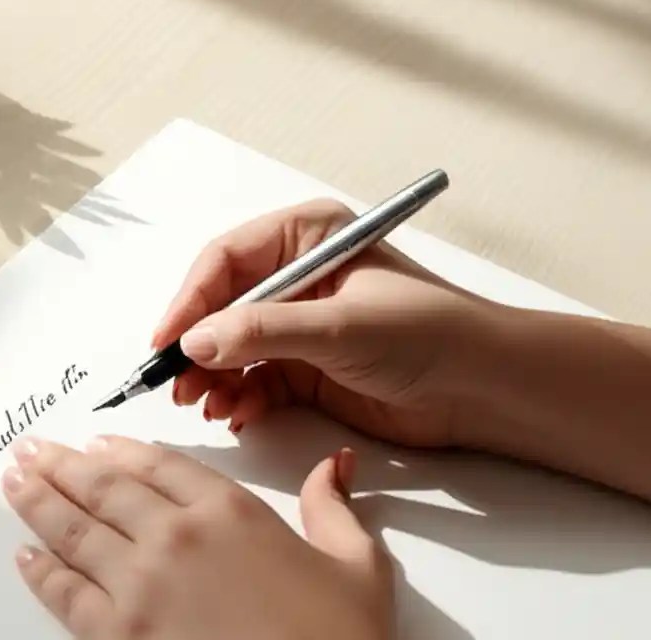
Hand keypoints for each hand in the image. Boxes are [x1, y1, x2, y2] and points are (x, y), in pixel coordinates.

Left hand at [2, 436, 392, 639]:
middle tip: (31, 452)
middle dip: (60, 466)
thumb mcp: (357, 565)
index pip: (159, 463)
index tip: (95, 444)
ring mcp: (141, 585)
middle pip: (104, 487)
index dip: (120, 450)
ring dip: (38, 502)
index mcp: (229, 511)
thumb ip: (333, 508)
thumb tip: (334, 466)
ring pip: (75, 530)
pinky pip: (66, 593)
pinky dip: (41, 571)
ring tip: (13, 483)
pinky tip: (25, 556)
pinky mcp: (119, 634)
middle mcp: (176, 537)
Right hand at [152, 198, 491, 447]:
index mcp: (306, 237)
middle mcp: (296, 275)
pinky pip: (251, 378)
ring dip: (212, 376)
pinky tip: (235, 413)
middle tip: (176, 382)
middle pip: (220, 304)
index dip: (190, 299)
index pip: (227, 261)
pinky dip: (237, 397)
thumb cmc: (428, 335)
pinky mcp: (304, 367)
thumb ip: (263, 332)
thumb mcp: (339, 327)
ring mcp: (297, 323)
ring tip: (206, 405)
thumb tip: (194, 341)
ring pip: (230, 346)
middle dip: (196, 345)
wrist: (483, 390)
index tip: (166, 339)